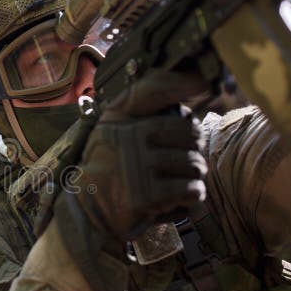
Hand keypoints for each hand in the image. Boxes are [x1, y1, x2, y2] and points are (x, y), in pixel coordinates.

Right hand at [77, 70, 208, 240]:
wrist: (88, 214)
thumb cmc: (110, 168)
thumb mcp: (114, 129)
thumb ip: (144, 103)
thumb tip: (190, 76)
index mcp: (117, 119)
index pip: (154, 89)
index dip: (183, 80)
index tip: (203, 79)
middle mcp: (126, 138)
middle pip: (191, 133)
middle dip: (192, 150)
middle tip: (178, 164)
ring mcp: (137, 167)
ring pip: (196, 165)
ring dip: (192, 179)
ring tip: (172, 185)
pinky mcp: (147, 196)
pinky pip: (192, 191)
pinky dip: (189, 200)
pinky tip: (171, 201)